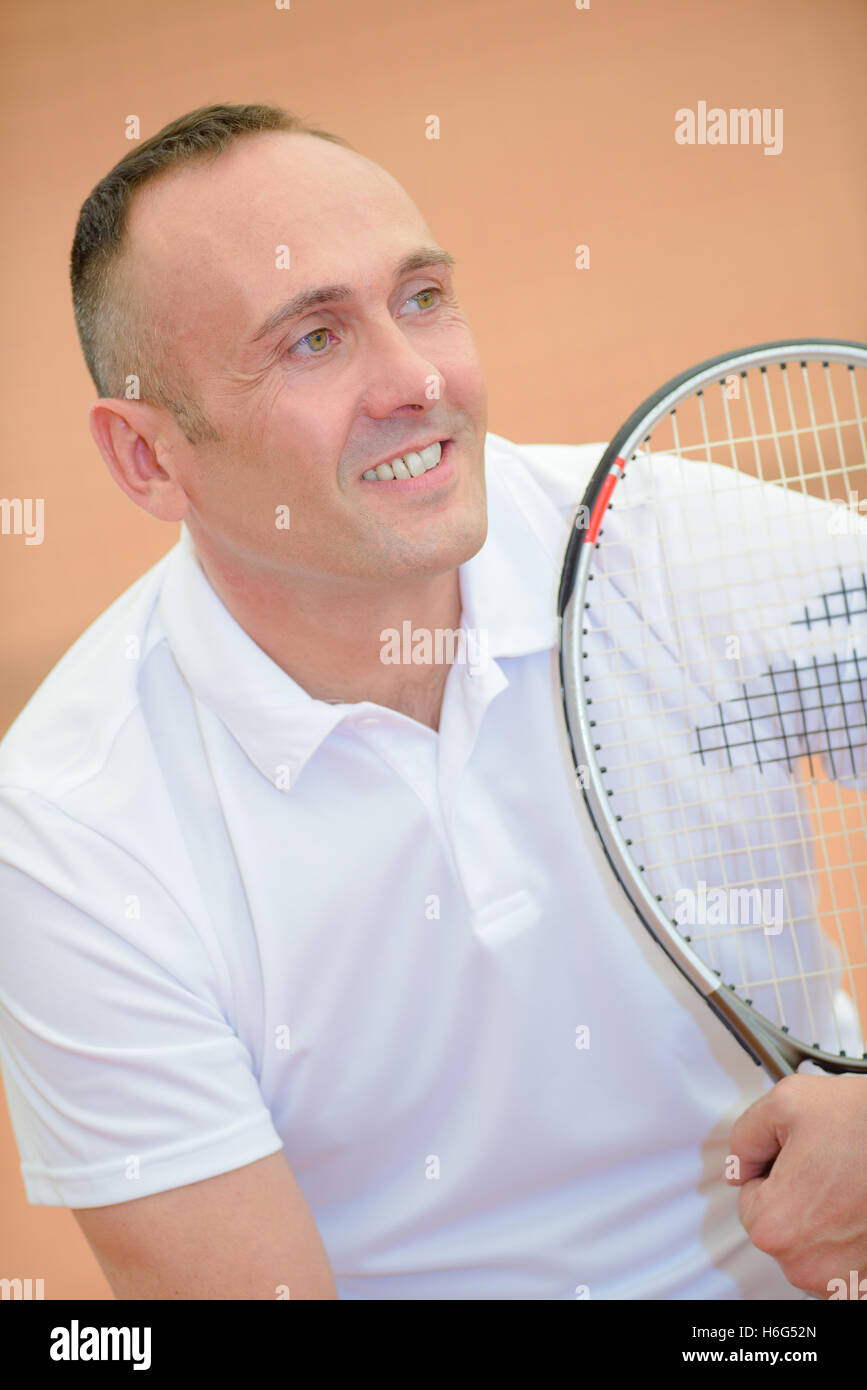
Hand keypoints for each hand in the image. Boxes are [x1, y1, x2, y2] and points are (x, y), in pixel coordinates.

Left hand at [726, 1073, 866, 1297]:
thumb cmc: (865, 1123)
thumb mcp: (784, 1103)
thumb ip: (744, 1136)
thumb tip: (739, 1166)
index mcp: (775, 1226)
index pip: (748, 1199)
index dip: (772, 1168)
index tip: (799, 1155)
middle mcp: (807, 1266)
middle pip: (780, 1224)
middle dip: (796, 1192)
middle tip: (828, 1163)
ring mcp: (842, 1281)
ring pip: (811, 1242)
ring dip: (823, 1215)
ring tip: (849, 1181)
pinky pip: (840, 1257)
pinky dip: (849, 1232)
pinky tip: (861, 1204)